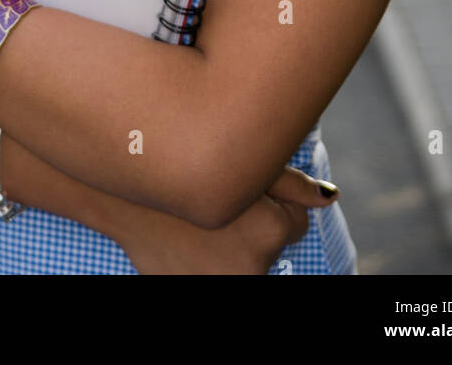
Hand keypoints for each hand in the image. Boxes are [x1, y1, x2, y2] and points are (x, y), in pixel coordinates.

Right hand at [115, 165, 337, 274]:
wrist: (122, 188)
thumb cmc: (188, 160)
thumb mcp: (246, 161)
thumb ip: (293, 182)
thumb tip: (330, 197)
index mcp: (271, 235)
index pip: (293, 223)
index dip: (269, 199)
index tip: (243, 186)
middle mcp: (252, 269)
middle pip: (268, 244)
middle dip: (253, 224)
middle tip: (219, 202)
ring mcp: (220, 286)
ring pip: (242, 261)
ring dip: (230, 245)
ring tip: (198, 219)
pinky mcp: (191, 291)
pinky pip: (213, 273)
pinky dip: (205, 261)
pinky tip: (186, 239)